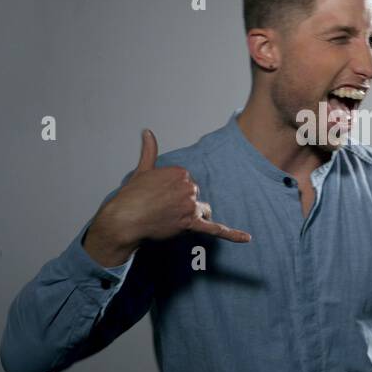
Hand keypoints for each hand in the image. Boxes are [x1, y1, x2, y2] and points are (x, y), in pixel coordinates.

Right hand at [100, 128, 251, 245]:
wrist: (124, 219)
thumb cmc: (131, 197)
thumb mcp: (142, 170)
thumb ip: (149, 151)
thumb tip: (147, 132)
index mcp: (181, 172)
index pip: (189, 184)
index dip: (175, 193)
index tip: (159, 197)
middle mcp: (189, 187)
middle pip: (197, 198)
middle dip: (184, 204)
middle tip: (162, 210)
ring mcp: (190, 206)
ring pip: (203, 211)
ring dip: (193, 216)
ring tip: (172, 219)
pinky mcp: (190, 224)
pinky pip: (215, 229)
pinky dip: (232, 234)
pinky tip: (247, 238)